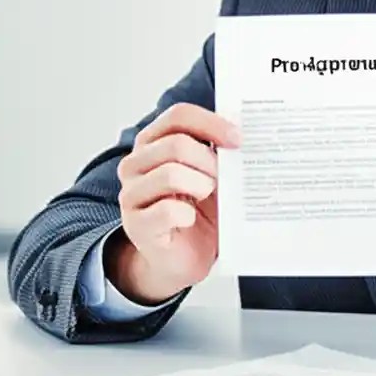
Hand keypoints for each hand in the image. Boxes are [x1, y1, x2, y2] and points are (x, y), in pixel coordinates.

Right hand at [109, 103, 240, 304]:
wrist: (183, 258)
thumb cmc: (199, 213)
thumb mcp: (212, 176)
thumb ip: (219, 153)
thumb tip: (243, 134)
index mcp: (154, 142)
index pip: (179, 116)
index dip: (211, 123)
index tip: (238, 139)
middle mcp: (136, 164)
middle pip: (176, 144)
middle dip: (210, 162)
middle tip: (224, 179)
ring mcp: (132, 194)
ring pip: (170, 174)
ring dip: (201, 186)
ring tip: (207, 197)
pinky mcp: (136, 224)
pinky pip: (167, 210)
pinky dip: (187, 215)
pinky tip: (190, 220)